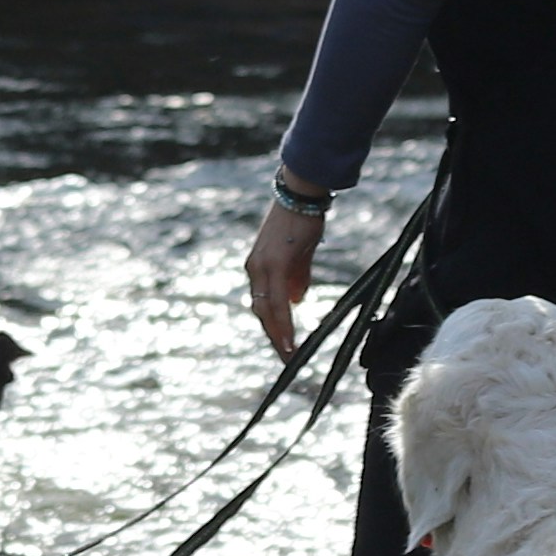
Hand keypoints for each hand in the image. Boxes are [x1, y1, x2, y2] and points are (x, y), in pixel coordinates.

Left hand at [244, 200, 327, 356]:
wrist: (300, 194)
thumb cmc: (300, 221)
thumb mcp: (299, 254)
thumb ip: (297, 278)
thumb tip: (296, 301)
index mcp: (259, 268)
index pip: (262, 305)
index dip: (272, 328)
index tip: (283, 348)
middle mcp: (255, 269)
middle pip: (261, 312)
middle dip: (274, 338)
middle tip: (288, 361)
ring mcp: (263, 266)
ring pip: (266, 311)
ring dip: (278, 336)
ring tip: (289, 357)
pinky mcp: (275, 263)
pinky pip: (277, 301)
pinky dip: (283, 323)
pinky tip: (289, 339)